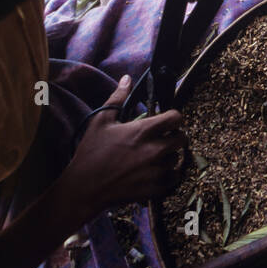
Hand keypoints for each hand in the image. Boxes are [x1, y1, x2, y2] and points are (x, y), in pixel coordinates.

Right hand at [66, 76, 187, 213]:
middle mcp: (154, 150)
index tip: (166, 122)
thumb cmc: (92, 152)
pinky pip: (173, 179)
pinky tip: (154, 172)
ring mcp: (156, 171)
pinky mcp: (155, 189)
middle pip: (182, 139)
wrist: (84, 188)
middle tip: (162, 139)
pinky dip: (167, 176)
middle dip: (174, 137)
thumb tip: (126, 78)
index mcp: (143, 131)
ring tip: (154, 158)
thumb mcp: (101, 121)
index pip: (176, 118)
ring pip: (177, 159)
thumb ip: (117, 98)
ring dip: (169, 157)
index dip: (173, 118)